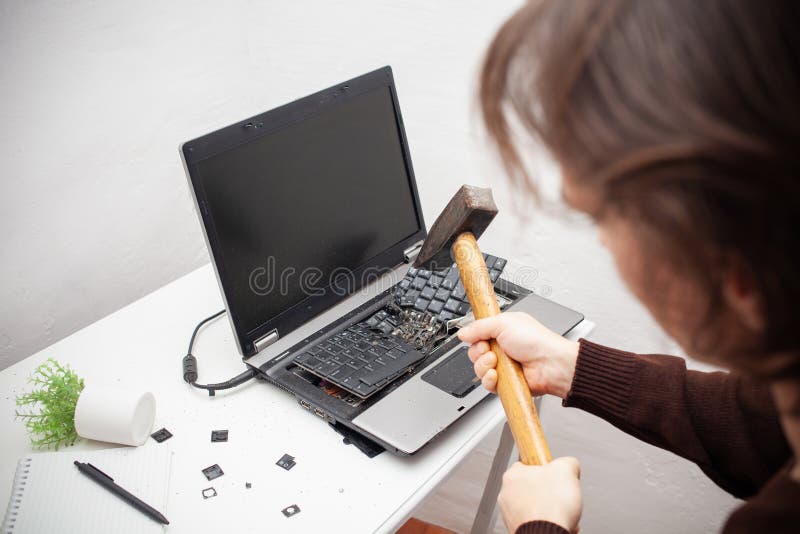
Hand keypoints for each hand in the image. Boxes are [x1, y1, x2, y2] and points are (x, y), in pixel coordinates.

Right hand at [457, 312, 579, 398]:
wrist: (551, 365)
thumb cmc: (537, 341)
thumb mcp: (504, 323)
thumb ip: (479, 326)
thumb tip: (462, 332)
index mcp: (501, 331)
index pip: (477, 335)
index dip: (475, 337)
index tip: (480, 337)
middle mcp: (501, 348)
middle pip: (475, 353)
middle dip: (479, 352)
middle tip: (492, 350)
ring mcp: (503, 366)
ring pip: (479, 369)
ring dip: (484, 366)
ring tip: (497, 362)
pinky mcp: (504, 382)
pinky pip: (486, 384)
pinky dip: (489, 379)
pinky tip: (497, 374)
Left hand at [499, 457, 582, 533]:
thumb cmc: (551, 506)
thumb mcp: (567, 469)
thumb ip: (568, 462)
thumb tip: (571, 465)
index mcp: (512, 475)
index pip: (528, 464)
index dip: (547, 469)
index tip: (556, 474)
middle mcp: (507, 494)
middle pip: (534, 486)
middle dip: (551, 492)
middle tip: (562, 496)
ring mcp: (510, 513)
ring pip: (536, 506)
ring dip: (551, 509)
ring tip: (563, 512)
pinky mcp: (518, 529)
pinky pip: (537, 521)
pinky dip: (548, 522)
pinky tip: (559, 523)